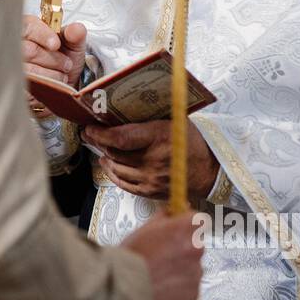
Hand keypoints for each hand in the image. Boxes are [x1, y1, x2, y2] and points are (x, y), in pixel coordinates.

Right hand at [22, 15, 85, 85]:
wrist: (65, 80)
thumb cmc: (64, 56)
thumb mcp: (72, 43)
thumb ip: (75, 33)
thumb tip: (77, 29)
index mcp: (28, 28)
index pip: (28, 27)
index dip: (42, 35)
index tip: (56, 44)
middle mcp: (16, 45)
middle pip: (29, 50)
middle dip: (52, 59)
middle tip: (67, 64)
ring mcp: (14, 66)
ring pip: (30, 70)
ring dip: (52, 74)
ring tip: (62, 74)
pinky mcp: (18, 84)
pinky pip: (30, 86)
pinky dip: (46, 85)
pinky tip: (54, 83)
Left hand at [84, 119, 216, 201]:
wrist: (209, 169)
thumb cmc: (191, 140)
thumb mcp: (174, 120)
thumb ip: (149, 118)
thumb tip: (121, 108)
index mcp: (160, 137)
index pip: (120, 138)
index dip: (100, 134)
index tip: (90, 128)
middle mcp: (153, 160)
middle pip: (115, 152)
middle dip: (99, 142)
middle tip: (91, 134)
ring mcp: (151, 178)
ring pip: (116, 167)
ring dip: (105, 156)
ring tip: (101, 147)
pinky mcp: (150, 191)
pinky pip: (123, 183)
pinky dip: (112, 172)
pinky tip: (108, 163)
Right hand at [121, 211, 203, 299]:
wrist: (125, 289)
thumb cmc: (131, 259)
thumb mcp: (142, 229)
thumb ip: (162, 219)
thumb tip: (169, 214)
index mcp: (183, 229)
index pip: (198, 219)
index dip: (187, 224)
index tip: (182, 227)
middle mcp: (195, 249)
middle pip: (195, 244)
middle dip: (183, 248)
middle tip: (164, 254)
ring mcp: (196, 272)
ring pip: (193, 266)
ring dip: (181, 268)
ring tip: (160, 273)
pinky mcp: (193, 292)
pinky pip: (190, 286)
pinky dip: (180, 286)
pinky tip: (163, 285)